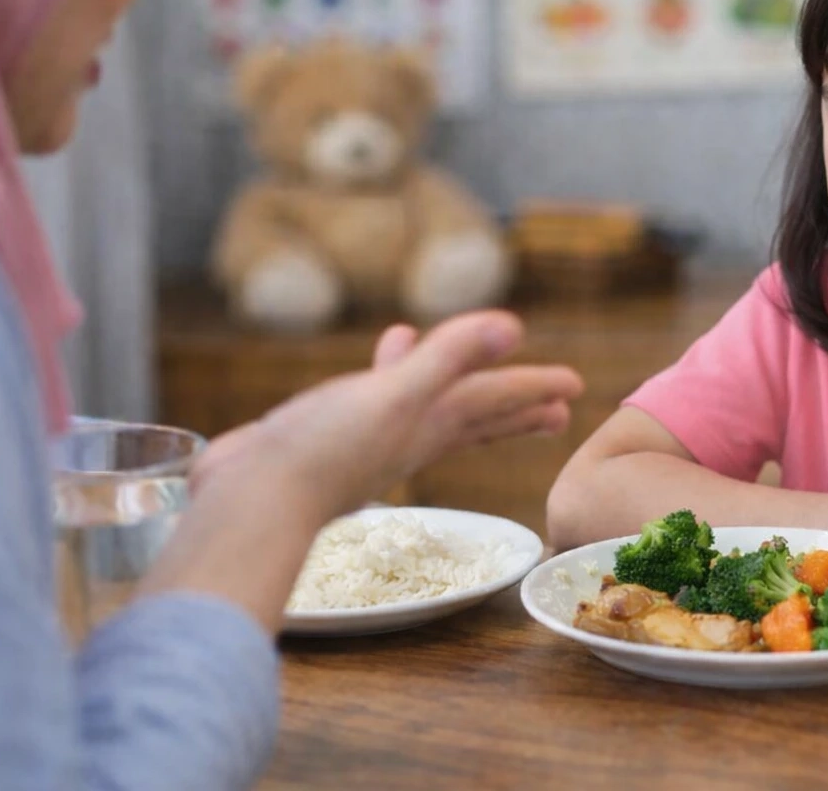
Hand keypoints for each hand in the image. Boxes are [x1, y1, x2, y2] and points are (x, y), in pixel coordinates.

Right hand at [192, 312, 583, 519]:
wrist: (252, 501)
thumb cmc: (324, 451)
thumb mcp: (395, 396)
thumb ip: (450, 360)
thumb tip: (512, 327)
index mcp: (431, 424)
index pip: (495, 400)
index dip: (533, 387)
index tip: (574, 387)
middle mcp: (409, 433)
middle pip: (479, 416)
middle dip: (515, 407)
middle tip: (556, 408)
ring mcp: (370, 434)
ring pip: (429, 404)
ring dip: (456, 382)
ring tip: (473, 369)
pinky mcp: (331, 429)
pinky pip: (377, 393)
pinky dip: (392, 367)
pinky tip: (385, 350)